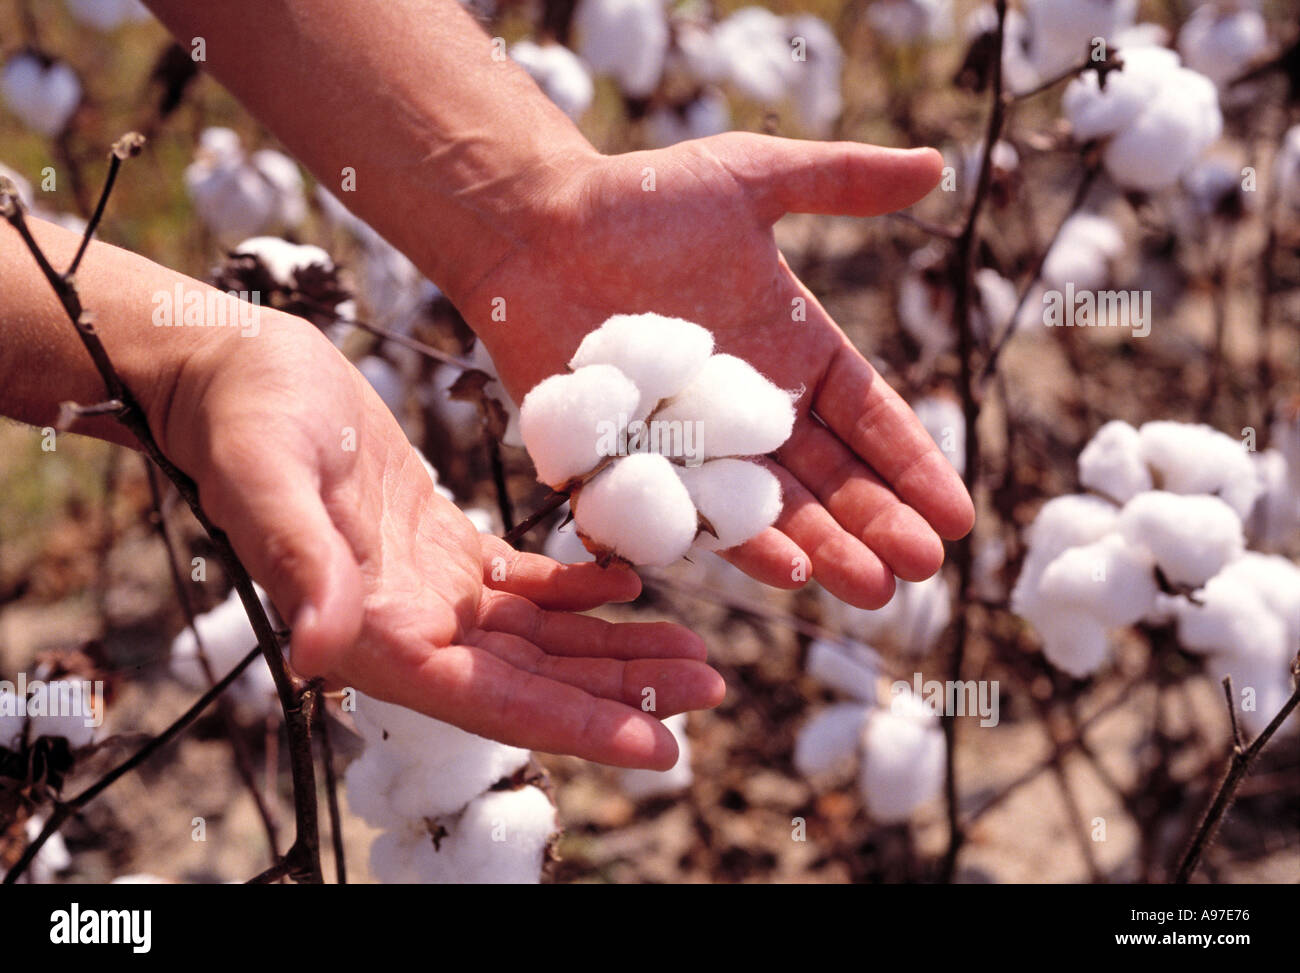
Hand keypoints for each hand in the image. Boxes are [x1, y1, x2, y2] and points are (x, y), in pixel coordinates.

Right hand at [163, 317, 722, 768]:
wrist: (235, 374)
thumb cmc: (241, 422)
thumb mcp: (266, 480)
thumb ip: (299, 563)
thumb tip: (314, 650)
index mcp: (373, 635)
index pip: (494, 703)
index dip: (580, 727)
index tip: (662, 749)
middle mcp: (408, 629)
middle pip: (535, 680)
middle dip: (623, 692)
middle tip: (709, 689)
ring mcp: (428, 591)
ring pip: (540, 639)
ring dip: (614, 649)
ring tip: (694, 655)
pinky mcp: (441, 546)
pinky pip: (523, 585)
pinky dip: (578, 592)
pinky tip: (628, 586)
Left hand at [459, 133, 974, 608]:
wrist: (533, 227)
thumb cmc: (638, 199)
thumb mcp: (749, 176)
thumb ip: (840, 179)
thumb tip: (938, 164)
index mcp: (793, 353)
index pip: (868, 420)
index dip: (912, 466)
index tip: (957, 516)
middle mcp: (752, 411)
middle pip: (830, 478)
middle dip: (879, 523)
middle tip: (923, 568)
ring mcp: (695, 445)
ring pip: (773, 508)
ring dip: (826, 548)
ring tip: (873, 586)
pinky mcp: (636, 466)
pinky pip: (692, 514)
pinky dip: (737, 543)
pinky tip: (786, 571)